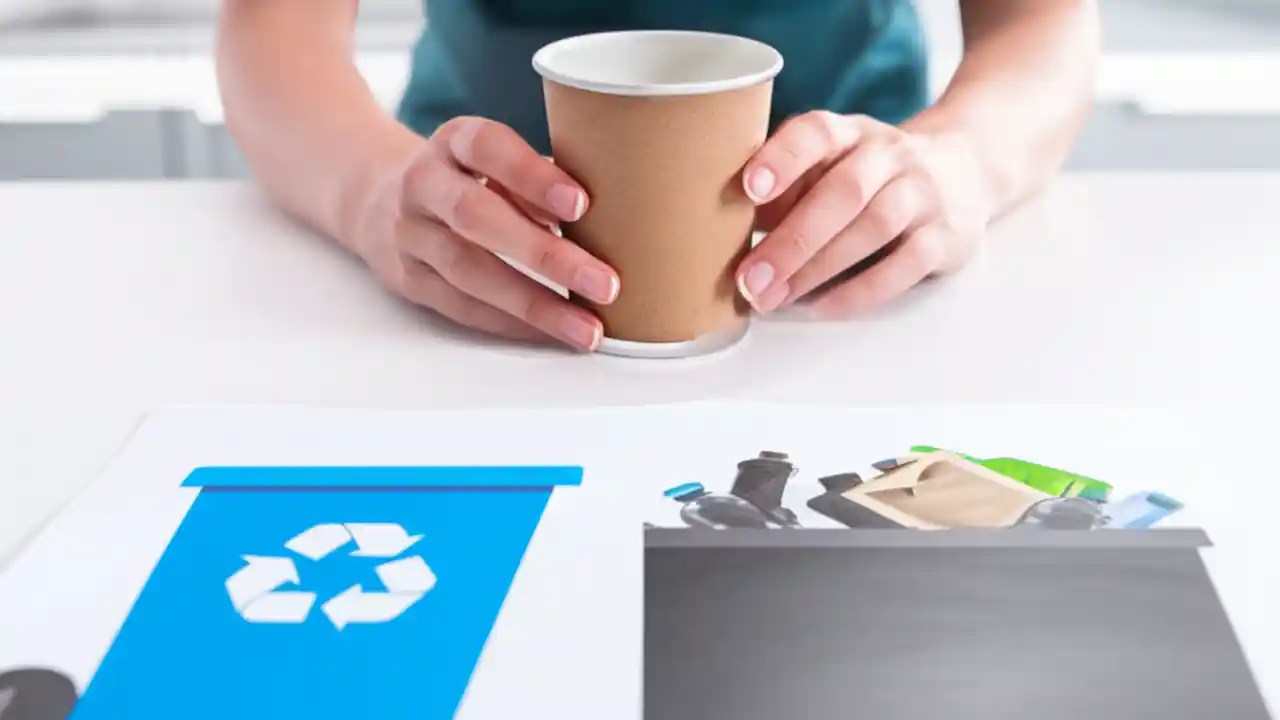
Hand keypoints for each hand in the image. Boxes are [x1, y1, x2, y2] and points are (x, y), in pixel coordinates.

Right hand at [349, 116, 618, 350]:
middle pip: (477, 217)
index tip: (581, 204)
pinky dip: (511, 323)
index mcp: (453, 142)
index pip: (486, 147)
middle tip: (604, 283)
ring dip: (535, 305)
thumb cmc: (468, 177)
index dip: (531, 175)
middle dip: (545, 255)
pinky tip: (551, 333)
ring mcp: (411, 235)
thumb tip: (614, 217)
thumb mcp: (495, 158)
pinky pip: (462, 306)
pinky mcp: (410, 279)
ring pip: (470, 272)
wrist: (377, 200)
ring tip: (587, 327)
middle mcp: (423, 184)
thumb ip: (541, 179)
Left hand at [735, 111, 991, 317]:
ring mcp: (922, 193)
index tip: (748, 189)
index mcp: (849, 133)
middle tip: (751, 278)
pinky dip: (861, 290)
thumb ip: (785, 191)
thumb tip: (723, 232)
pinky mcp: (945, 236)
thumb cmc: (870, 177)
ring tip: (775, 297)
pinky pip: (904, 265)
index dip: (783, 158)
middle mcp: (889, 155)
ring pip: (872, 228)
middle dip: (792, 239)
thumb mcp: (829, 166)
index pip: (817, 132)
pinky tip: (823, 306)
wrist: (965, 171)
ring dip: (818, 268)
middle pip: (843, 192)